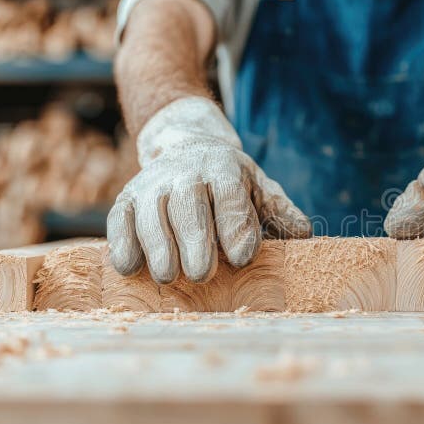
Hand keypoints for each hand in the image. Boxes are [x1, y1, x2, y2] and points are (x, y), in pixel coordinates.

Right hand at [108, 97, 310, 283]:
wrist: (186, 146)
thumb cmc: (230, 181)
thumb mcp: (260, 188)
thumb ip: (280, 212)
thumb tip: (303, 234)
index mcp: (223, 169)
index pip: (229, 196)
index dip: (235, 226)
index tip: (242, 258)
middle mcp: (185, 173)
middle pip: (188, 206)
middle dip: (194, 241)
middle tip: (202, 273)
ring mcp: (152, 185)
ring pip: (151, 214)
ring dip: (158, 246)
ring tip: (169, 276)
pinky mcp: (127, 199)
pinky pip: (120, 220)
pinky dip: (122, 243)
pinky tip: (131, 268)